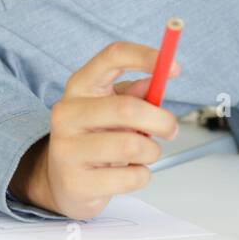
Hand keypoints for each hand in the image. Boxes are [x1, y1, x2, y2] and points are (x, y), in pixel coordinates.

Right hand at [16, 41, 181, 219]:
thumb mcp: (112, 108)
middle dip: (161, 121)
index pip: (112, 57)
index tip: (175, 69)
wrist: (63, 181)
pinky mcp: (75, 183)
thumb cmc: (95, 137)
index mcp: (80, 86)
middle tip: (171, 129)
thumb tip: (157, 81)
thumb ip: (136, 94)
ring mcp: (66, 149)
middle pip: (128, 108)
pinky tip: (129, 173)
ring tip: (145, 153)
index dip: (146, 57)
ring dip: (152, 151)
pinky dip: (142, 175)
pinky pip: (131, 177)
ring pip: (132, 146)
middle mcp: (67, 113)